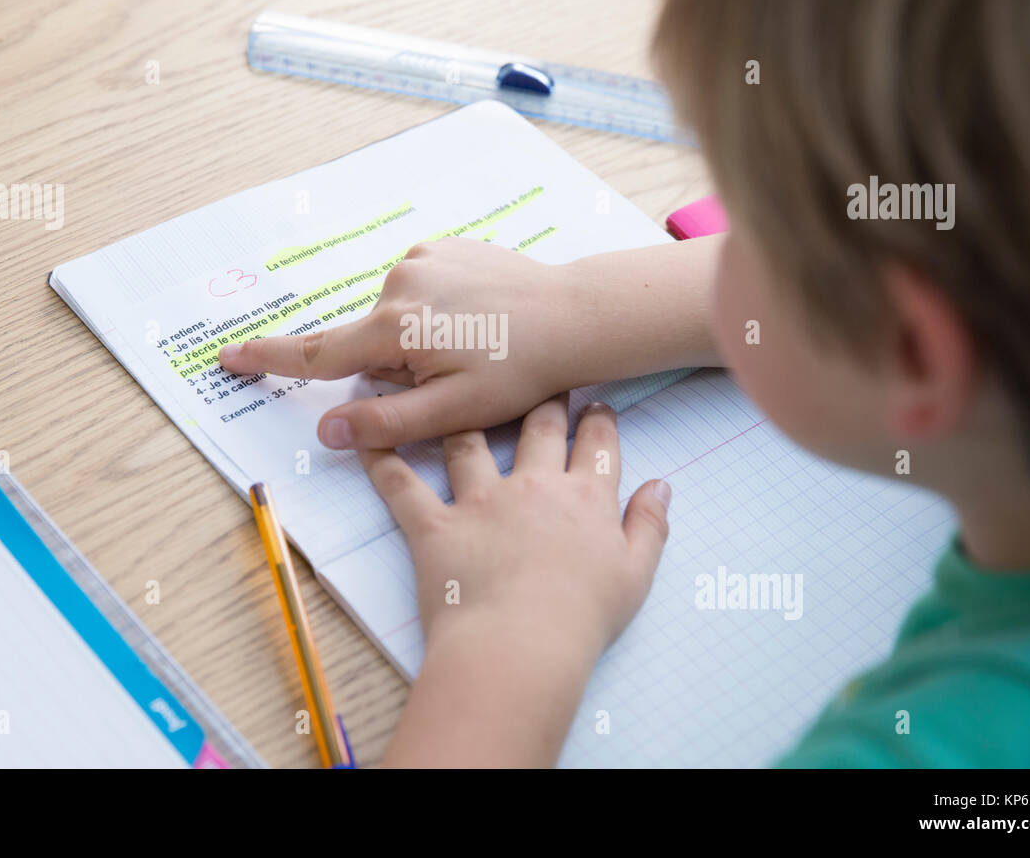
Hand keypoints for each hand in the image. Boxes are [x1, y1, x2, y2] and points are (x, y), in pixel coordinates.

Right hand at [220, 238, 582, 449]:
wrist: (575, 315)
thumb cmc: (522, 369)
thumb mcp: (455, 412)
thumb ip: (386, 423)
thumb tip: (327, 431)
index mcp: (396, 327)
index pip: (317, 354)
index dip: (269, 359)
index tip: (228, 356)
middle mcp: (399, 282)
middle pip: (367, 341)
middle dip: (394, 366)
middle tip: (456, 375)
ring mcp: (422, 257)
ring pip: (394, 316)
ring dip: (416, 337)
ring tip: (474, 346)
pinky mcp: (444, 245)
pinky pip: (419, 289)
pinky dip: (435, 309)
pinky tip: (477, 318)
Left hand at [371, 394, 672, 766]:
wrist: (521, 645)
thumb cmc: (582, 619)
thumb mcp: (636, 575)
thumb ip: (649, 525)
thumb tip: (661, 486)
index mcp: (586, 499)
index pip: (597, 445)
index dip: (598, 421)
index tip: (595, 404)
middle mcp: (533, 487)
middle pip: (538, 428)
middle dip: (541, 401)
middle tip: (539, 385)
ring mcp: (480, 501)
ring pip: (470, 442)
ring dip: (463, 417)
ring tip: (454, 395)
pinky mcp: (434, 525)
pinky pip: (401, 484)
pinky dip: (381, 458)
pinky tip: (368, 435)